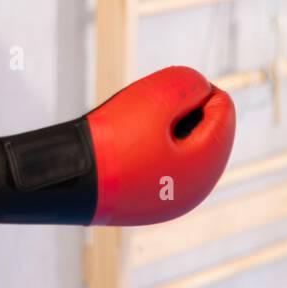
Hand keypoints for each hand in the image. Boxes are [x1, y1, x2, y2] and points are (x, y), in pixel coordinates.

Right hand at [0, 66, 235, 225]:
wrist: (62, 179)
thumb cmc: (112, 138)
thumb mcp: (157, 96)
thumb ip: (189, 84)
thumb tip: (202, 89)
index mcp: (207, 166)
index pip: (223, 111)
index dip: (197, 88)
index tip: (163, 89)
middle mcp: (195, 190)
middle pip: (204, 130)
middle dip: (180, 110)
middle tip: (147, 107)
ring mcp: (168, 200)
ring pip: (180, 147)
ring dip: (162, 127)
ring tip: (133, 124)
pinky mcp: (144, 203)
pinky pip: (159, 164)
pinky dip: (147, 147)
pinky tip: (123, 143)